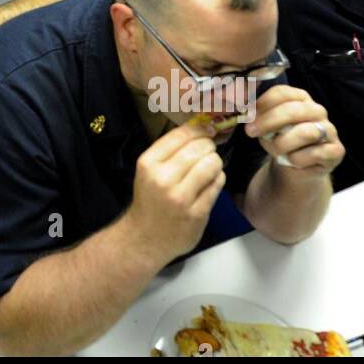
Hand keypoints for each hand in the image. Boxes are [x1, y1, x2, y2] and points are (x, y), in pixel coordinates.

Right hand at [125, 122, 225, 264]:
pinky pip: (217, 185)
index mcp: (149, 163)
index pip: (181, 135)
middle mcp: (163, 179)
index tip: (207, 130)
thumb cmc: (150, 199)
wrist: (145, 237)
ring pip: (211, 165)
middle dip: (209, 147)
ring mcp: (181, 198)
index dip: (199, 129)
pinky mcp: (197, 213)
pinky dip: (218, 180)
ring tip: (210, 169)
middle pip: (199, 149)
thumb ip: (170, 150)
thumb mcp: (149, 170)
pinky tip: (210, 183)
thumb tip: (201, 126)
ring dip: (215, 163)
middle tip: (208, 152)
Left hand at [243, 85, 344, 176]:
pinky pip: (315, 153)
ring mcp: (330, 130)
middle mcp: (317, 111)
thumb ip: (257, 115)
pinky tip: (292, 161)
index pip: (282, 93)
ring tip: (274, 150)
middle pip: (292, 110)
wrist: (296, 167)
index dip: (262, 104)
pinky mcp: (336, 151)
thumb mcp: (266, 126)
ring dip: (282, 144)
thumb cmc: (280, 140)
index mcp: (300, 98)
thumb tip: (243, 109)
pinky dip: (297, 159)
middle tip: (250, 132)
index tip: (247, 116)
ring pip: (305, 132)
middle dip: (267, 122)